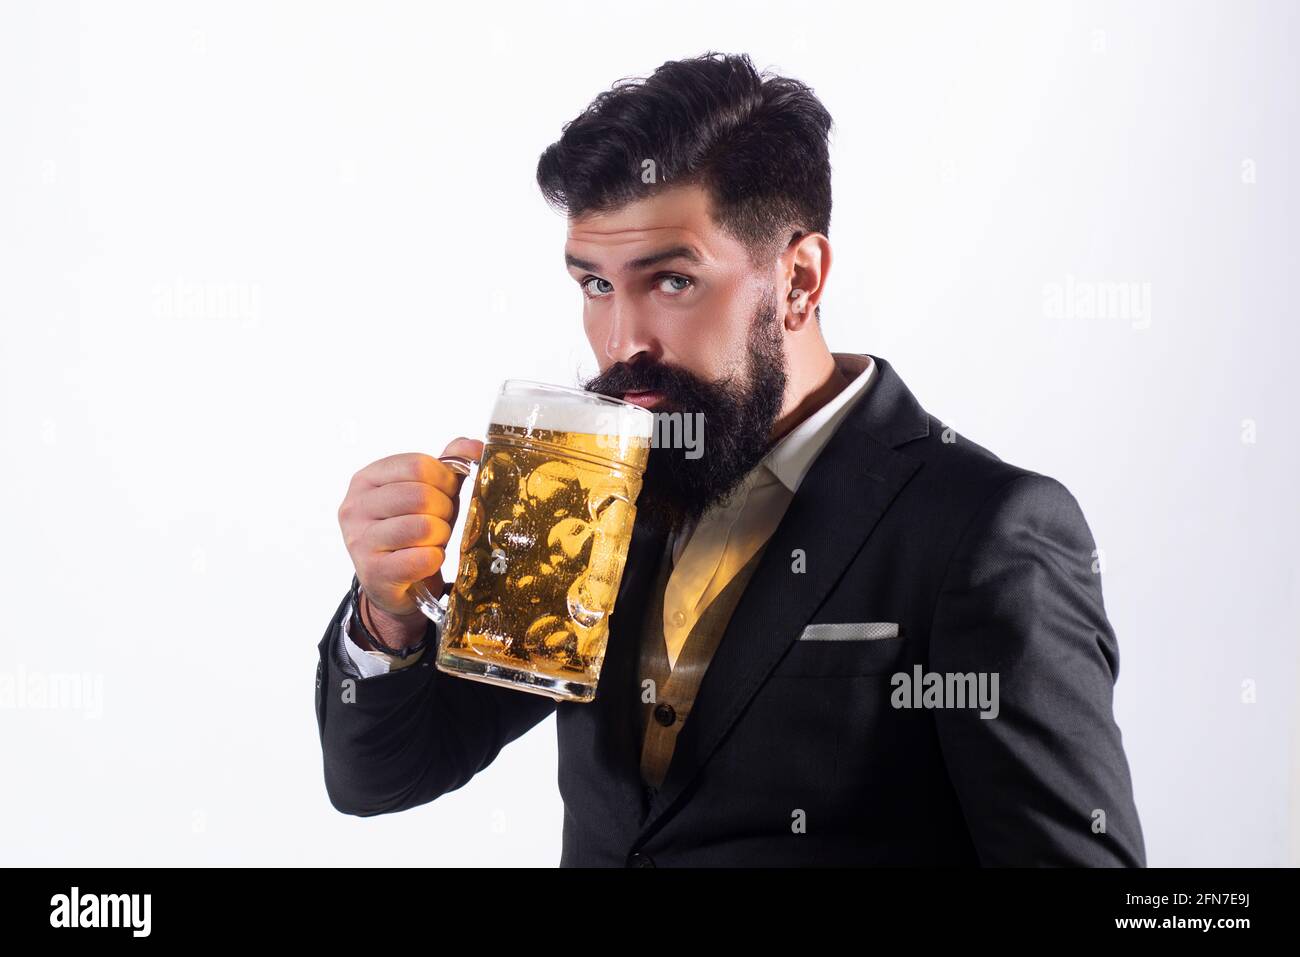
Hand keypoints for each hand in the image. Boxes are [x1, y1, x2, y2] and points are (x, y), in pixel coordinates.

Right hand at [338, 439, 483, 631]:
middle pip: (421, 495)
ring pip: (424, 527)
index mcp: (366, 479)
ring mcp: (359, 541)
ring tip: (432, 541)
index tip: (447, 493)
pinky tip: (427, 560)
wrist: (395, 584)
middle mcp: (355, 507)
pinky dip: (435, 559)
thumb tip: (475, 446)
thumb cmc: (413, 531)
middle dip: (444, 509)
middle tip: (441, 520)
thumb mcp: (430, 492)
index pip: (417, 464)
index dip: (444, 479)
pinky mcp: (373, 573)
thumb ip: (449, 464)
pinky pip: (422, 558)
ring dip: (440, 535)